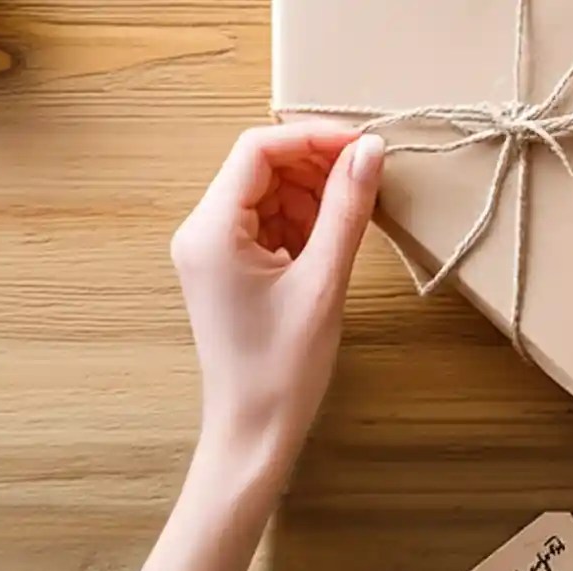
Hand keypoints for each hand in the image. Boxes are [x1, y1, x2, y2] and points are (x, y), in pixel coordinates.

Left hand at [171, 122, 383, 484]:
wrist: (254, 432)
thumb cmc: (282, 370)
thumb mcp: (324, 283)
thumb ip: (347, 210)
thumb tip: (370, 151)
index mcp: (211, 231)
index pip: (258, 150)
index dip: (313, 137)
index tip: (364, 145)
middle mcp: (202, 231)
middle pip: (262, 167)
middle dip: (316, 164)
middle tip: (369, 176)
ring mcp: (213, 250)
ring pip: (269, 192)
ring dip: (314, 194)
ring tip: (356, 215)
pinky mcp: (230, 267)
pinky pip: (270, 222)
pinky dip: (305, 221)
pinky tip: (335, 240)